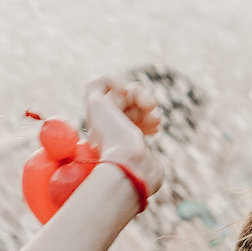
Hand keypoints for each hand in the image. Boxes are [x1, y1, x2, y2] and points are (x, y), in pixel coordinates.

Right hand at [81, 77, 167, 199]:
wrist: (129, 165)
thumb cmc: (142, 170)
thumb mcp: (152, 169)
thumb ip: (150, 164)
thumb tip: (156, 171)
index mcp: (113, 145)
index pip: (127, 121)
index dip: (144, 119)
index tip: (156, 129)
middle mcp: (102, 131)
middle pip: (125, 106)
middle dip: (145, 107)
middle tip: (157, 120)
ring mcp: (97, 119)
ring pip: (117, 93)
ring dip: (139, 93)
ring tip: (150, 106)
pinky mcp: (93, 107)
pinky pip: (95, 84)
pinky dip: (112, 79)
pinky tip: (126, 90)